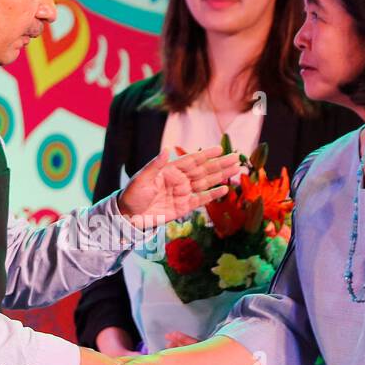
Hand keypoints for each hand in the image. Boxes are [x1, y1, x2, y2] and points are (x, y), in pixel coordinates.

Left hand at [117, 145, 241, 229]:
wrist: (129, 215)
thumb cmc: (133, 194)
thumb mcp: (142, 178)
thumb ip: (155, 165)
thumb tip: (167, 149)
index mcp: (170, 170)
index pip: (191, 160)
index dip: (206, 154)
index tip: (219, 148)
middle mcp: (180, 180)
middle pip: (203, 170)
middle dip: (219, 164)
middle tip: (236, 157)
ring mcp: (183, 193)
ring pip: (206, 183)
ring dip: (220, 176)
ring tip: (235, 169)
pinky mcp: (184, 207)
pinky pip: (201, 200)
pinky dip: (213, 195)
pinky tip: (225, 189)